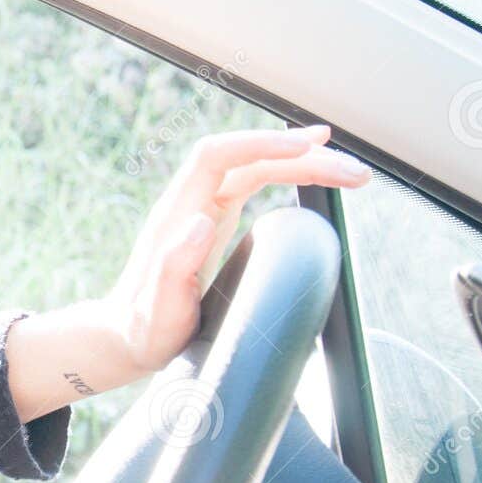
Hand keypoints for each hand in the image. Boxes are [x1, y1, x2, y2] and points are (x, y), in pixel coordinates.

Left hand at [101, 124, 369, 373]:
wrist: (126, 339)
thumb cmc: (144, 330)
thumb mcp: (158, 308)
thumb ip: (173, 266)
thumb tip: (202, 220)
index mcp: (177, 216)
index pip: (217, 157)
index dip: (260, 144)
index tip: (305, 148)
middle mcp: (190, 204)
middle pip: (248, 159)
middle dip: (302, 157)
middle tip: (355, 173)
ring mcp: (203, 211)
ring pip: (257, 169)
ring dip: (304, 164)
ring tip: (352, 173)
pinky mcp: (215, 222)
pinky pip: (254, 183)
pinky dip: (289, 175)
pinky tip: (314, 174)